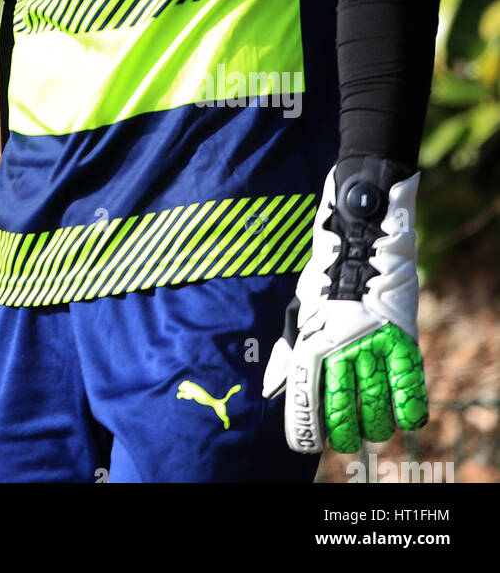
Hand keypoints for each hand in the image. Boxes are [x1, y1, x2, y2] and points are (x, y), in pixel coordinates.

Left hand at [262, 157, 427, 453]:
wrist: (360, 237)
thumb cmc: (326, 280)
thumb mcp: (300, 312)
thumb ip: (289, 352)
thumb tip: (271, 388)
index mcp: (310, 339)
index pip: (303, 397)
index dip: (304, 429)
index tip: (307, 444)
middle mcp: (340, 346)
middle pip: (340, 410)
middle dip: (341, 433)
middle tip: (343, 437)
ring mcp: (373, 344)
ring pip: (375, 407)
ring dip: (373, 426)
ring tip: (371, 427)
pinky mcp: (402, 339)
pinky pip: (409, 388)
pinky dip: (407, 410)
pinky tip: (403, 417)